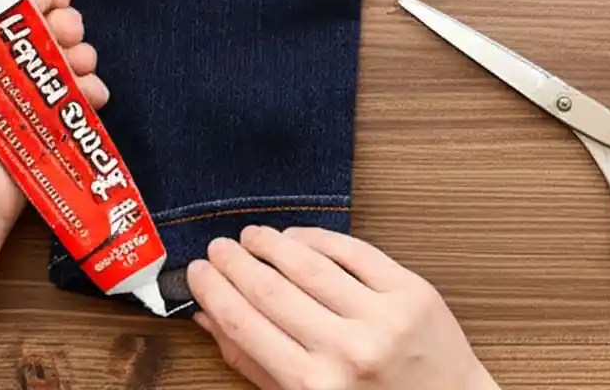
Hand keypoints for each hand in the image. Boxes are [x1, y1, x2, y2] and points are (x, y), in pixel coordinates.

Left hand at [0, 0, 109, 228]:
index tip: (36, 1)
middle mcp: (12, 53)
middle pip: (56, 8)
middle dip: (65, 12)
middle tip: (55, 34)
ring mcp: (39, 86)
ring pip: (79, 44)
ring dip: (80, 49)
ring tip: (66, 70)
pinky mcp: (61, 117)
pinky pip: (92, 89)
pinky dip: (92, 88)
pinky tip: (79, 97)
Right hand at [188, 226, 498, 389]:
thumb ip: (256, 364)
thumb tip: (209, 319)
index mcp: (315, 387)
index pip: (246, 325)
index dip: (214, 292)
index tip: (197, 273)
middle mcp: (347, 351)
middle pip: (270, 290)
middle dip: (234, 263)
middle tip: (216, 248)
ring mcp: (383, 318)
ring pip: (309, 264)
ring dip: (271, 243)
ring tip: (251, 236)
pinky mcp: (412, 292)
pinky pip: (354, 252)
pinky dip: (318, 238)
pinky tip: (296, 236)